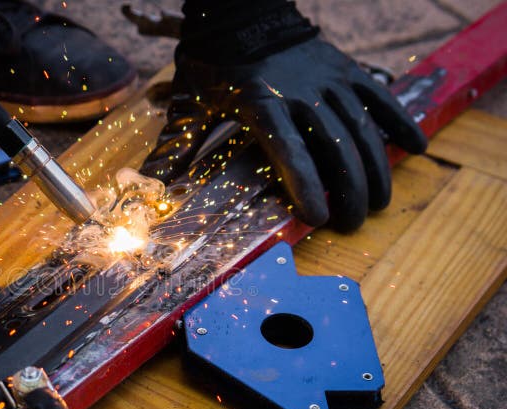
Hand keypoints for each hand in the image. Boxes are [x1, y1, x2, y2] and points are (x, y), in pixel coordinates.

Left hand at [141, 38, 426, 230]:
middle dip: (347, 188)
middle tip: (353, 224)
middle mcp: (300, 93)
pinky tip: (417, 147)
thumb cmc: (212, 63)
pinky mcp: (345, 68)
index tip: (317, 218)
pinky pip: (379, 96)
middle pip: (334, 146)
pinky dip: (399, 120)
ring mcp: (328, 79)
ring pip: (362, 127)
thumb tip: (153, 183)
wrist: (239, 11)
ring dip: (375, 168)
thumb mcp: (191, 104)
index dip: (304, 185)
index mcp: (260, 104)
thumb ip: (179, 145)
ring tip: (380, 204)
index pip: (288, 150)